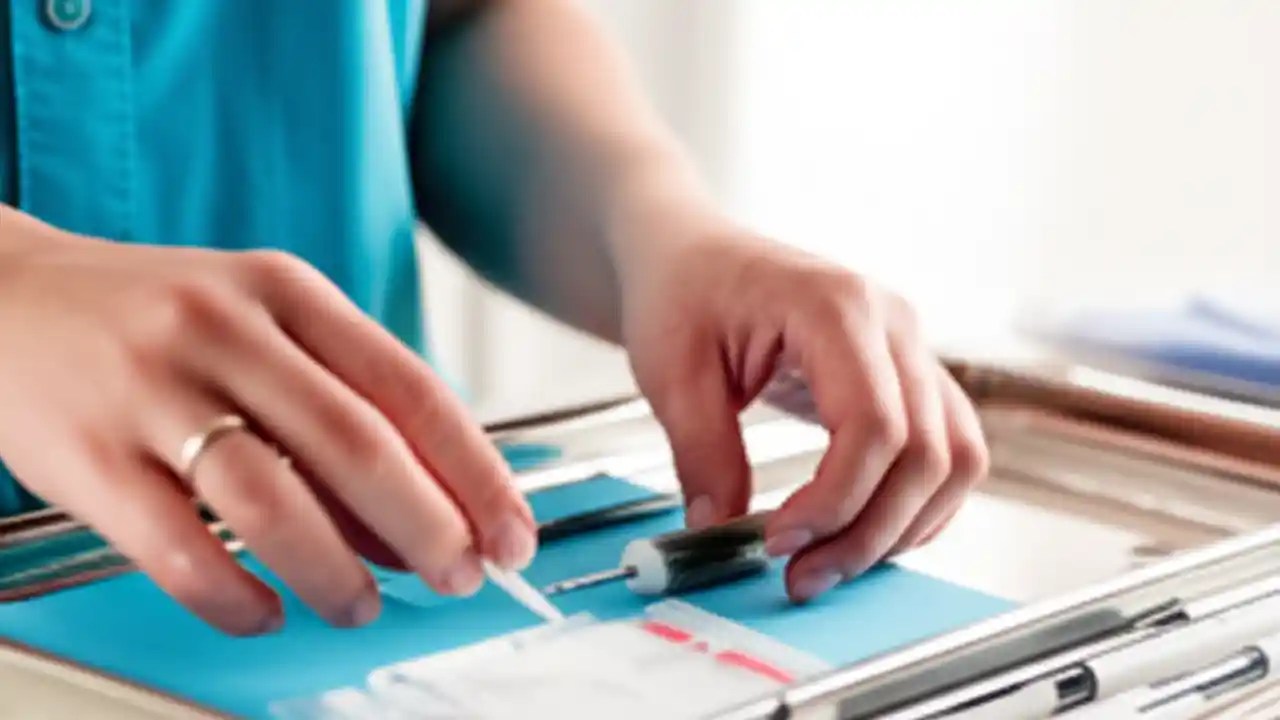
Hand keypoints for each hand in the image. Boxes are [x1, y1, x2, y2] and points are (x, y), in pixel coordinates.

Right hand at [0, 208, 534, 633]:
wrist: (3, 293)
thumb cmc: (153, 319)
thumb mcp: (261, 327)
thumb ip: (340, 411)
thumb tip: (420, 521)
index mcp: (287, 291)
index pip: (411, 389)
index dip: (475, 472)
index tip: (511, 532)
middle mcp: (224, 329)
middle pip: (355, 443)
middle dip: (427, 527)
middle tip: (459, 576)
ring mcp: (151, 388)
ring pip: (270, 498)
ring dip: (335, 570)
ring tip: (361, 605)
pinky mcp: (84, 453)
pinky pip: (175, 546)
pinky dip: (233, 595)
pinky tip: (264, 612)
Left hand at [624, 229, 988, 602]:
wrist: (693, 254)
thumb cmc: (683, 292)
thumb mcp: (670, 371)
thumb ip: (701, 452)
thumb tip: (721, 530)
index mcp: (835, 308)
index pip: (875, 426)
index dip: (835, 501)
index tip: (776, 542)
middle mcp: (893, 325)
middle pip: (926, 454)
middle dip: (868, 533)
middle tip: (802, 576)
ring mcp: (911, 349)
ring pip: (955, 460)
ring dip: (901, 528)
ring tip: (829, 564)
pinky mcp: (910, 376)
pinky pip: (946, 452)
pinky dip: (916, 506)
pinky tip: (859, 534)